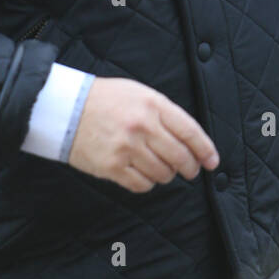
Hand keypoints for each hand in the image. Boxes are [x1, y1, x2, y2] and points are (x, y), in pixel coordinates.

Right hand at [69, 77, 219, 191]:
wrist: (67, 108)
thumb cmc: (106, 100)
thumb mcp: (140, 93)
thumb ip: (164, 113)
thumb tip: (190, 139)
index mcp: (153, 105)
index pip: (190, 132)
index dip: (205, 150)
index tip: (212, 162)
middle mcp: (142, 127)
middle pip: (180, 157)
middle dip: (190, 168)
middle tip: (190, 170)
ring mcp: (127, 148)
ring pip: (163, 174)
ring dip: (167, 175)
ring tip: (162, 169)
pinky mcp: (112, 167)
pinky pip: (142, 185)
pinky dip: (148, 183)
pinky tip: (145, 175)